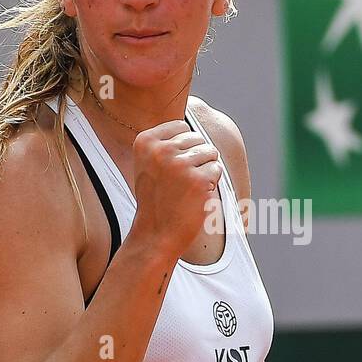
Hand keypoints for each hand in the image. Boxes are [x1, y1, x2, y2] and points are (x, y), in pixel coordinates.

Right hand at [126, 119, 223, 260]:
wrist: (155, 233)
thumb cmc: (156, 198)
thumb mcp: (149, 164)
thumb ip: (165, 142)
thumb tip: (191, 127)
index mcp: (145, 141)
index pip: (182, 127)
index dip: (183, 149)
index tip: (168, 170)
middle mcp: (161, 150)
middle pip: (198, 139)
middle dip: (195, 160)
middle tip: (178, 183)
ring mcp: (180, 165)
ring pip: (210, 152)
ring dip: (204, 171)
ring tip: (186, 189)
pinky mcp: (198, 180)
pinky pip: (216, 169)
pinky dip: (211, 183)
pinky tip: (195, 196)